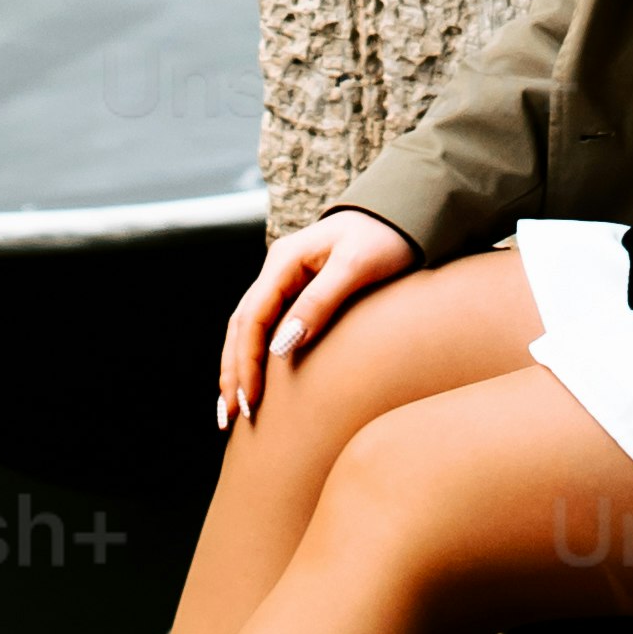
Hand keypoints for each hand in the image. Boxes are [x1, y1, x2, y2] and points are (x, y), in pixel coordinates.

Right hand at [216, 210, 416, 427]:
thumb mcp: (356, 267)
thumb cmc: (384, 239)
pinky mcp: (295, 291)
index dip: (246, 361)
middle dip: (232, 372)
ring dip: (236, 367)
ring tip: (231, 408)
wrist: (402, 216)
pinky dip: (251, 355)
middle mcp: (277, 269)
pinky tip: (251, 380)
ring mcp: (284, 280)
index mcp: (285, 260)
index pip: (252, 318)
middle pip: (240, 326)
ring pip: (246, 328)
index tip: (250, 400)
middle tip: (230, 417)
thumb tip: (284, 346)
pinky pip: (263, 326)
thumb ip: (320, 302)